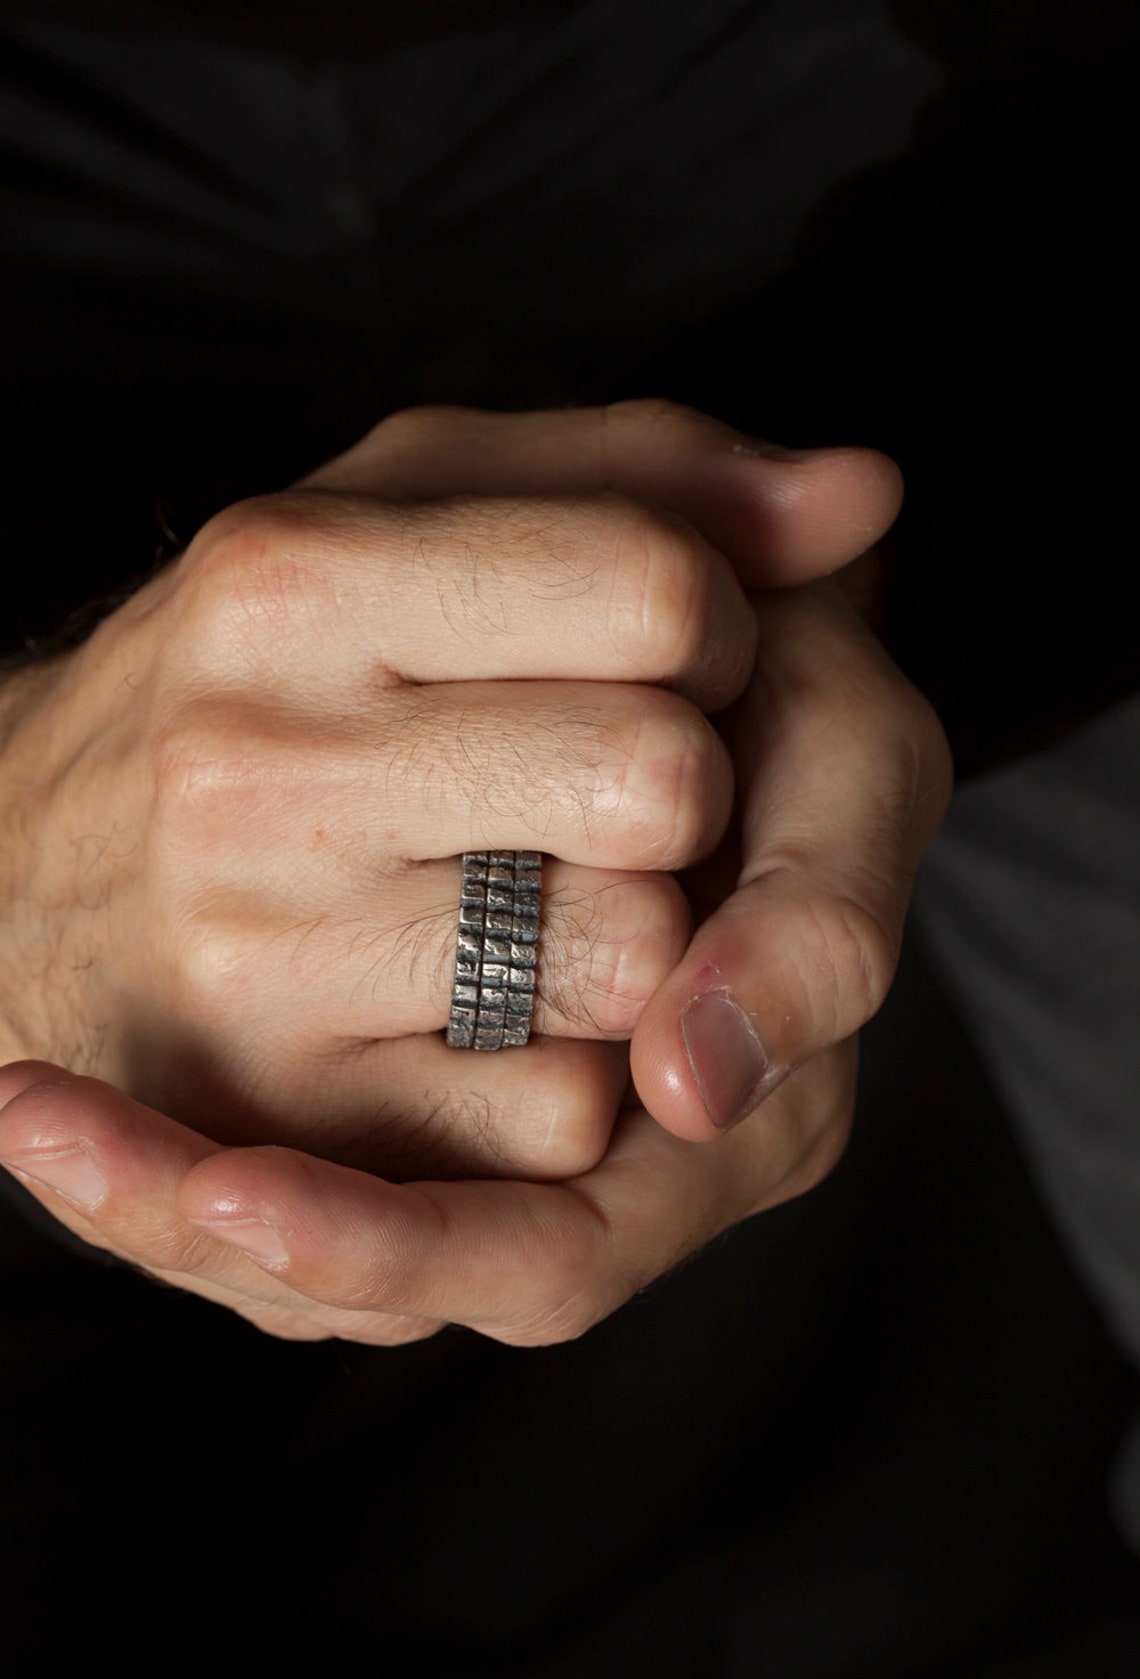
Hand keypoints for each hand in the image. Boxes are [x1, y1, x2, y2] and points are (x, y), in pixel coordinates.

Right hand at [0, 401, 948, 1339]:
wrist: (14, 869)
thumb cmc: (261, 673)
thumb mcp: (404, 513)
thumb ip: (635, 480)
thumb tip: (864, 496)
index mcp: (293, 578)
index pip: (661, 591)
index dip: (708, 625)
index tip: (646, 648)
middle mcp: (256, 761)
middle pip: (666, 777)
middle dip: (681, 785)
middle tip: (590, 784)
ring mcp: (260, 952)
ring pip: (634, 957)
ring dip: (639, 932)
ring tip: (534, 892)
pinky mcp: (284, 1117)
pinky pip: (566, 1111)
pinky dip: (575, 1061)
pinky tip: (492, 1006)